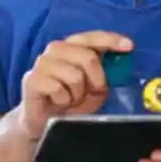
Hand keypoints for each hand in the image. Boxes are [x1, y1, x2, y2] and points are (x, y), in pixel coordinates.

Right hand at [17, 31, 132, 140]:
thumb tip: (120, 66)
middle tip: (92, 92)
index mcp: (72, 46)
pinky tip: (57, 103)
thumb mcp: (94, 89)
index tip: (129, 47)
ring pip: (74, 75)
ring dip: (77, 94)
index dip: (111, 40)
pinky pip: (58, 89)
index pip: (92, 37)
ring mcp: (42, 63)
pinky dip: (63, 101)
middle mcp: (55, 49)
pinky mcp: (32, 79)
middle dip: (97, 79)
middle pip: (87, 56)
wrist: (43, 124)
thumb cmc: (71, 102)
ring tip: (70, 100)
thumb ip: (105, 75)